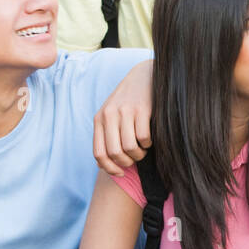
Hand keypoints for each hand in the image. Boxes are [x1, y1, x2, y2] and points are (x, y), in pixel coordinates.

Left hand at [93, 59, 153, 175]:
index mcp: (99, 119)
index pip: (99, 153)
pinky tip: (149, 138)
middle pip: (115, 153)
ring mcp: (125, 111)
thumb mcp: (112, 116)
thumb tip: (104, 165)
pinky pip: (143, 137)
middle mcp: (109, 115)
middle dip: (127, 162)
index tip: (120, 173)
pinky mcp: (142, 109)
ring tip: (143, 149)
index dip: (110, 168)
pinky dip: (148, 143)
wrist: (144, 75)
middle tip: (135, 158)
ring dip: (139, 154)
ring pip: (130, 147)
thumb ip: (106, 136)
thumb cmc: (129, 101)